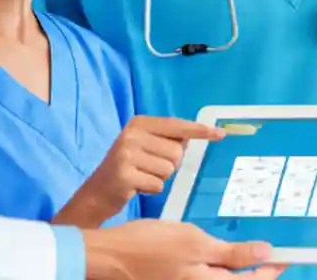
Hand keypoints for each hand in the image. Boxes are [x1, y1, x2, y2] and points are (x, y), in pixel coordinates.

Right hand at [55, 116, 223, 227]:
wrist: (96, 193)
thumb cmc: (128, 168)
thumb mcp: (144, 146)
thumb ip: (167, 139)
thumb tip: (198, 133)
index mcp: (139, 123)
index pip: (177, 125)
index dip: (200, 130)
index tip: (221, 133)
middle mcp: (132, 134)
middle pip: (177, 152)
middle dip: (169, 165)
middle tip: (149, 168)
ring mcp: (127, 153)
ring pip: (169, 169)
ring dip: (160, 178)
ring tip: (141, 177)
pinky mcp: (125, 174)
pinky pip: (158, 185)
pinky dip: (151, 190)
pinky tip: (136, 187)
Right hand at [83, 219, 286, 278]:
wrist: (112, 257)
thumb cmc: (149, 246)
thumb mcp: (193, 242)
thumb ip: (230, 253)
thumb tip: (265, 253)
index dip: (273, 270)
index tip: (286, 257)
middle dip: (258, 273)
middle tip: (270, 255)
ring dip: (237, 272)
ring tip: (246, 255)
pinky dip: (218, 271)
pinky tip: (218, 257)